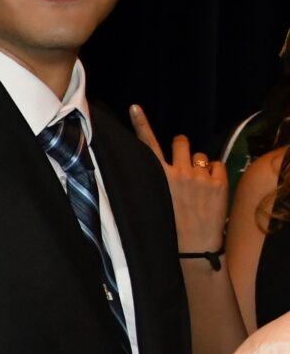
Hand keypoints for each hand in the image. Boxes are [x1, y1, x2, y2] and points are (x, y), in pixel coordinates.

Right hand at [130, 106, 229, 251]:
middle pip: (181, 141)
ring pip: (200, 155)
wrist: (195, 247)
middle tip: (184, 163)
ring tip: (198, 184)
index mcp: (159, 176)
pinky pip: (217, 165)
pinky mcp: (218, 182)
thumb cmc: (173, 225)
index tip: (135, 107)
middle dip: (183, 147)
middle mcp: (179, 172)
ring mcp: (200, 176)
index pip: (148, 144)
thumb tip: (170, 164)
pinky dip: (215, 174)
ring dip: (199, 164)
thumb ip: (162, 178)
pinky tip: (210, 190)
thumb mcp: (158, 199)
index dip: (141, 123)